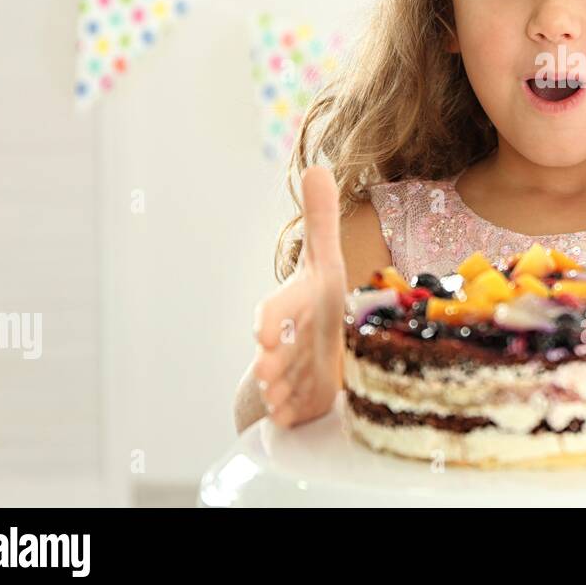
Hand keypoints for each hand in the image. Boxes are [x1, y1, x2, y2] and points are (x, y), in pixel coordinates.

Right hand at [250, 167, 346, 427]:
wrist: (309, 350)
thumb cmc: (317, 301)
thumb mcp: (323, 261)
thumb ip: (320, 220)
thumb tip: (317, 167)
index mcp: (295, 304)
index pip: (277, 308)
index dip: (270, 317)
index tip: (262, 329)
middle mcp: (289, 339)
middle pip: (277, 350)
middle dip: (272, 359)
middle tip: (268, 369)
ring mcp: (293, 371)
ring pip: (284, 383)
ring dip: (281, 390)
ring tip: (279, 399)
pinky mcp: (301, 399)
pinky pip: (295, 409)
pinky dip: (293, 414)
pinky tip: (290, 418)